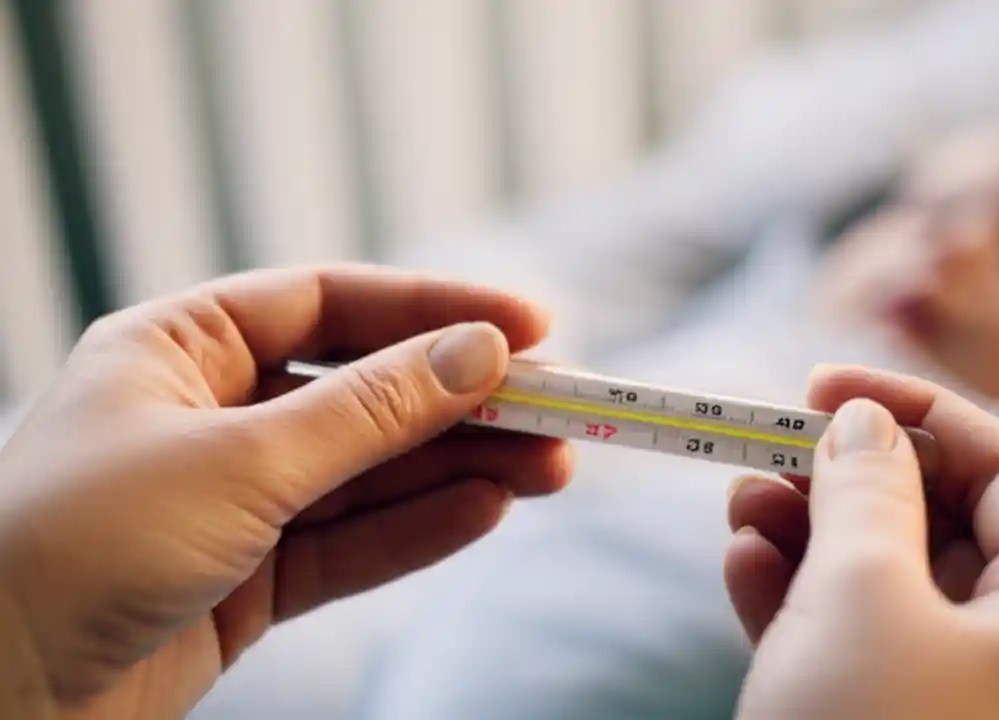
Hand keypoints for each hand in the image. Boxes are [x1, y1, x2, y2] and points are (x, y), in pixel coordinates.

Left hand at [0, 267, 572, 718]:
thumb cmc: (81, 544)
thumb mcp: (241, 460)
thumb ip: (371, 410)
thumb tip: (481, 351)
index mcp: (181, 347)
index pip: (333, 305)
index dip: (434, 309)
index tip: (530, 325)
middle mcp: (211, 413)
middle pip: (366, 393)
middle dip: (463, 404)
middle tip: (559, 412)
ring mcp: (234, 500)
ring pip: (370, 473)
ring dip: (459, 469)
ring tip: (551, 467)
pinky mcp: (249, 580)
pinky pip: (351, 543)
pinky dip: (419, 529)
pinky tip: (486, 511)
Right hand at [724, 366, 998, 718]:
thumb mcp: (864, 595)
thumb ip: (865, 489)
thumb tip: (860, 419)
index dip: (916, 411)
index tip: (824, 381)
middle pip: (938, 521)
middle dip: (845, 478)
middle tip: (767, 447)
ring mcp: (953, 695)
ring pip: (883, 579)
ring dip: (806, 531)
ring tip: (738, 501)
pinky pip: (848, 639)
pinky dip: (793, 595)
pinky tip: (741, 560)